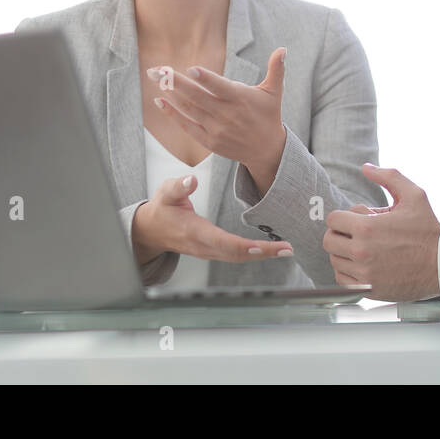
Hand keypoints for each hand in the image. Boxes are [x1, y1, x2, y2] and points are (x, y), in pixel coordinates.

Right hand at [132, 175, 293, 264]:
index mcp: (195, 232)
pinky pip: (236, 255)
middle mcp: (204, 246)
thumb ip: (178, 187)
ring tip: (286, 249)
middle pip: (237, 255)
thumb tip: (192, 180)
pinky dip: (255, 253)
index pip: (223, 243)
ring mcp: (209, 252)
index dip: (243, 246)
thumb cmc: (162, 209)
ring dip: (263, 254)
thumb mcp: (165, 193)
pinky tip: (270, 249)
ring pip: (238, 257)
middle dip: (263, 253)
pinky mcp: (214, 251)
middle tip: (287, 249)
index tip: (263, 246)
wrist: (152, 231)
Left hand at [146, 48, 287, 191]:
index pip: (221, 88)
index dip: (207, 79)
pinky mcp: (209, 140)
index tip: (191, 69)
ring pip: (189, 109)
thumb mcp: (274, 92)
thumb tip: (282, 48)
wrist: (266, 150)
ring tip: (156, 78)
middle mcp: (227, 115)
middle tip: (157, 69)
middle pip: (198, 97)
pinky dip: (173, 114)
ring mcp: (216, 129)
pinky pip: (187, 126)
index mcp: (241, 100)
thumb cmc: (268, 115)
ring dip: (171, 94)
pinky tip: (159, 101)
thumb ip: (276, 70)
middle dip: (175, 82)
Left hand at [322, 164, 439, 300]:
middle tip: (358, 234)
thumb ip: (388, 177)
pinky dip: (348, 271)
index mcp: (367, 227)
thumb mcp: (414, 195)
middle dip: (341, 233)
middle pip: (329, 240)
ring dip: (345, 252)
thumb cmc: (428, 230)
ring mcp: (363, 273)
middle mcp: (361, 251)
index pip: (333, 219)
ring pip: (334, 260)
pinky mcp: (367, 290)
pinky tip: (365, 264)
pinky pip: (342, 279)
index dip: (345, 216)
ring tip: (365, 248)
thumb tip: (365, 167)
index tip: (358, 220)